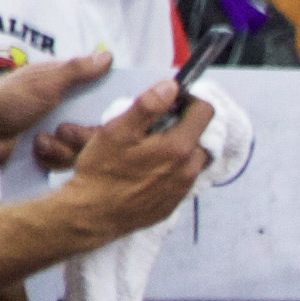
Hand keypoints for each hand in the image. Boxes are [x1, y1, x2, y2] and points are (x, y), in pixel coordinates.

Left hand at [0, 49, 111, 158]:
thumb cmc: (7, 99)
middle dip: (82, 136)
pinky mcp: (53, 154)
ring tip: (40, 140)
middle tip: (64, 131)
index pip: (105, 99)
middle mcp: (70, 112)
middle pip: (100, 132)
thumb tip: (108, 56)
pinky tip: (35, 149)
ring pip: (85, 150)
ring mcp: (62, 134)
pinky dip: (50, 157)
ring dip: (61, 148)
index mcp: (70, 90)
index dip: (112, 111)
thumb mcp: (44, 81)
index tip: (108, 118)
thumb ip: (77, 70)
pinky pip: (68, 164)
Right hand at [48, 84, 210, 241]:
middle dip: (185, 125)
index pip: (205, 113)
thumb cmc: (102, 170)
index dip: (190, 100)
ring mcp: (183, 189)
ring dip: (179, 148)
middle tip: (157, 124)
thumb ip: (147, 106)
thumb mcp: (118, 130)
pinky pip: (183, 179)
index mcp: (179, 148)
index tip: (173, 99)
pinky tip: (148, 168)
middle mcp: (189, 170)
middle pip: (201, 137)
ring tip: (150, 145)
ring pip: (193, 160)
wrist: (94, 213)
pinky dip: (173, 168)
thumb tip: (171, 86)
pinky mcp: (174, 203)